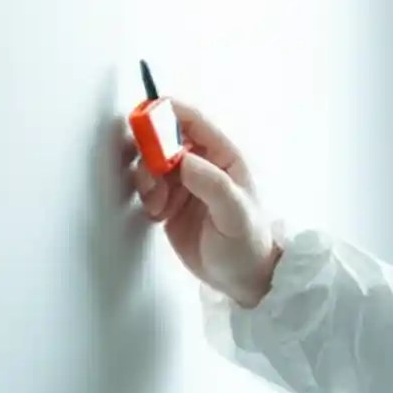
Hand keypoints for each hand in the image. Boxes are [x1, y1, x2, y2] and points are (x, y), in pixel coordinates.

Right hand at [132, 100, 280, 306]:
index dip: (167, 113)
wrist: (242, 279)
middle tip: (150, 175)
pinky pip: (147, 188)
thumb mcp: (234, 213)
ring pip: (151, 163)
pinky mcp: (169, 202)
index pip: (193, 121)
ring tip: (159, 204)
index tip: (144, 117)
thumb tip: (184, 158)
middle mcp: (203, 165)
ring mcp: (184, 184)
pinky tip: (158, 215)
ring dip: (146, 179)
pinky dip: (145, 198)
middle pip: (165, 139)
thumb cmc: (248, 243)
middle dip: (150, 151)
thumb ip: (212, 184)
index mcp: (224, 157)